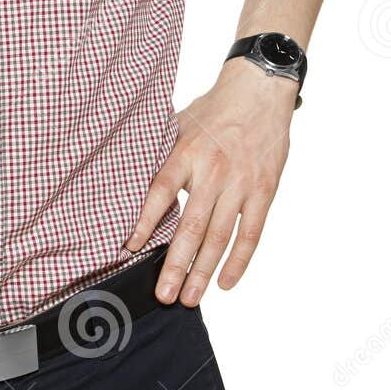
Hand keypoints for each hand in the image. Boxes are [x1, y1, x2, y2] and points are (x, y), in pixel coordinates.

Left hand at [125, 59, 296, 304]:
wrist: (259, 91)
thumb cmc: (214, 109)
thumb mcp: (178, 124)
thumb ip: (160, 155)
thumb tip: (127, 181)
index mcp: (186, 153)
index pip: (161, 192)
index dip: (145, 222)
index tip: (131, 249)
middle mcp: (213, 171)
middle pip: (191, 226)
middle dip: (176, 265)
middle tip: (164, 295)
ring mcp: (240, 183)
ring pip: (219, 236)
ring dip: (203, 271)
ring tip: (190, 298)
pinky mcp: (263, 191)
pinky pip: (250, 233)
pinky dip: (238, 261)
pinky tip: (225, 282)